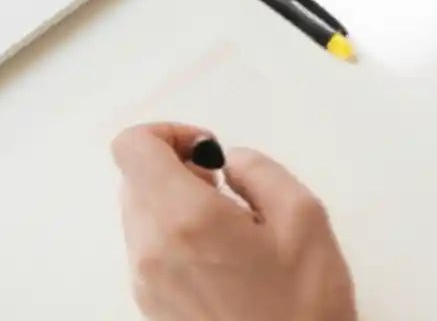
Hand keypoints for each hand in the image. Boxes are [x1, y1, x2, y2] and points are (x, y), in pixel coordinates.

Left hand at [111, 123, 354, 320]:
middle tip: (225, 192)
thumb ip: (258, 169)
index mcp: (184, 218)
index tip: (207, 151)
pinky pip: (148, 250)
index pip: (131, 146)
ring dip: (175, 206)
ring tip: (229, 233)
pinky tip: (220, 262)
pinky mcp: (148, 305)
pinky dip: (173, 239)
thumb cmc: (304, 309)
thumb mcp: (305, 219)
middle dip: (176, 171)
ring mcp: (143, 281)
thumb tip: (227, 161)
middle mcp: (150, 248)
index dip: (166, 132)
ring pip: (140, 214)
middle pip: (135, 179)